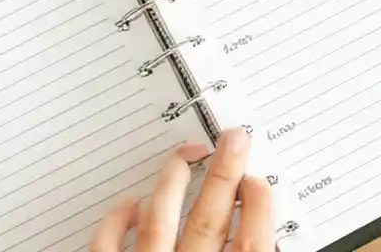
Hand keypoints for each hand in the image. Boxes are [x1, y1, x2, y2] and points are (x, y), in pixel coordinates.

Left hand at [90, 128, 275, 251]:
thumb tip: (271, 242)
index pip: (251, 242)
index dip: (259, 207)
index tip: (259, 182)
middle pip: (209, 220)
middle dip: (224, 173)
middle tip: (233, 138)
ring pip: (159, 220)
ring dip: (175, 181)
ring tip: (186, 153)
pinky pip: (109, 245)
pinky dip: (120, 221)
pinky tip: (131, 203)